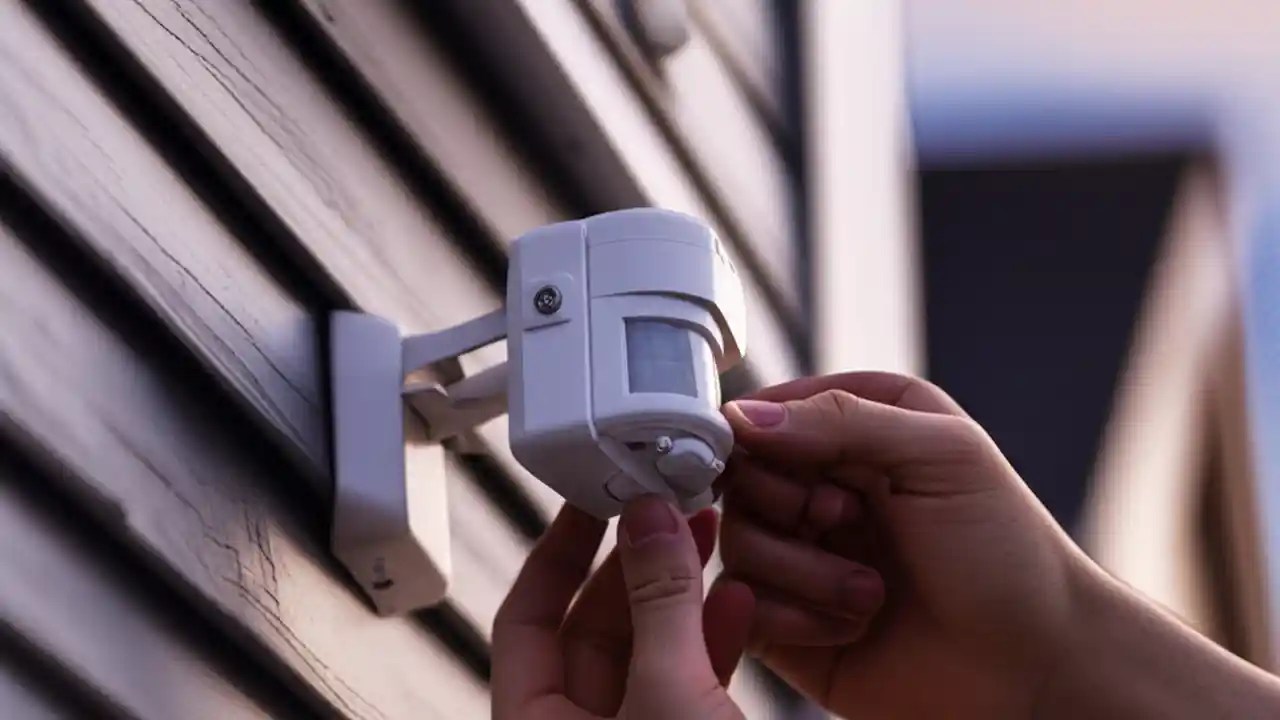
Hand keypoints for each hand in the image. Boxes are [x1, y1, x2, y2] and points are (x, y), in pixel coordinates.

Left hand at [493, 496, 754, 719]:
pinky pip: (690, 682)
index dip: (557, 552)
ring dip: (682, 595)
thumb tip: (650, 524)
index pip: (524, 619)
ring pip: (649, 651)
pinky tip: (737, 599)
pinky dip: (713, 641)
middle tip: (664, 510)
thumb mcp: (669, 693)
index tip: (589, 502)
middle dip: (636, 564)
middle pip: (591, 629)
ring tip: (706, 537)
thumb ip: (659, 604)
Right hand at [717, 372, 1093, 718]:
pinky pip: (745, 605)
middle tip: (848, 523)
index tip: (805, 473)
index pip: (767, 412)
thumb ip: (842, 419)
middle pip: (740, 477)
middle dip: (791, 507)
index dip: (768, 442)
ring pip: (737, 542)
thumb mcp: (942, 454)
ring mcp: (805, 553)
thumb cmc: (1008, 555)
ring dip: (804, 571)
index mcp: (860, 428)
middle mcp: (825, 486)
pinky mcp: (790, 620)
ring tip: (869, 590)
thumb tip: (744, 415)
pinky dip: (794, 619)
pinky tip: (853, 624)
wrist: (1032, 668)